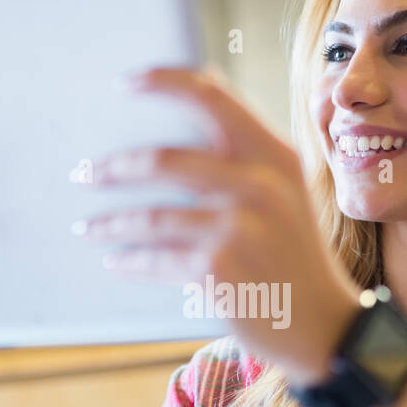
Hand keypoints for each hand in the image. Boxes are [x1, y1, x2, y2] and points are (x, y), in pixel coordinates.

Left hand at [76, 67, 360, 385]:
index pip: (212, 97)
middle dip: (114, 167)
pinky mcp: (218, 268)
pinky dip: (130, 260)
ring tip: (87, 226)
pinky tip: (115, 260)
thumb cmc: (294, 257)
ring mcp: (238, 227)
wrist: (324, 325)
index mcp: (275, 154)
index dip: (162, 82)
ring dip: (110, 222)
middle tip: (83, 172)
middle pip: (164, 159)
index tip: (122, 83)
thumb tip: (174, 140)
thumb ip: (245, 162)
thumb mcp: (285, 194)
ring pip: (150, 216)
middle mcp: (259, 184)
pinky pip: (156, 258)